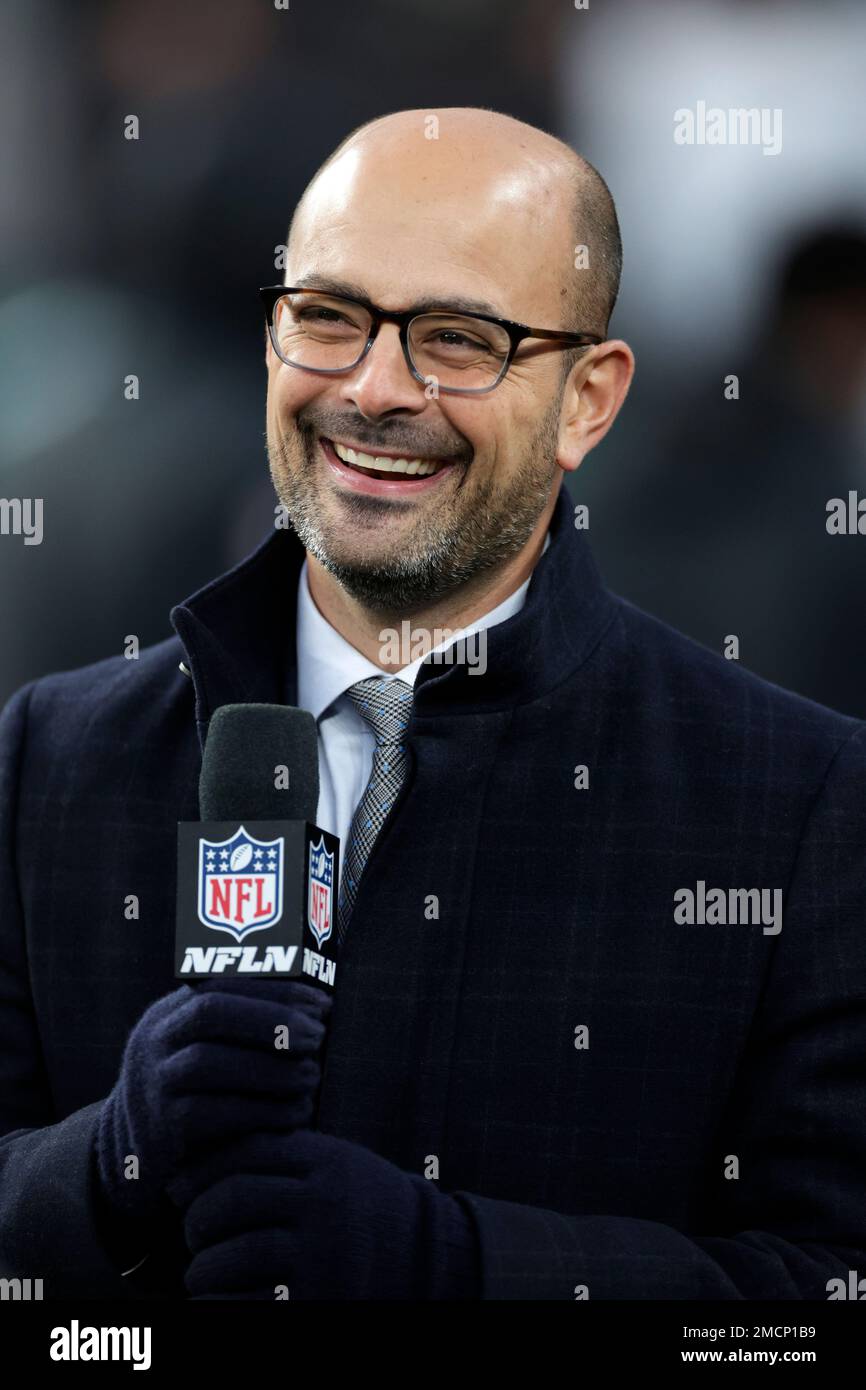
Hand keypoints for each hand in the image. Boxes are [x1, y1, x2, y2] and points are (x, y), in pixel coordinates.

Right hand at [95, 979, 330, 1223]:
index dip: (276, 990)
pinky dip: (261, 1111)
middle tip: (317, 1037)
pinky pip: (212, 1114)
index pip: (223, 982)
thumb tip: (320, 1008)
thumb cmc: (198, 1094)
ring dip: (270, 1068)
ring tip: (312, 1078)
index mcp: (172, 1011)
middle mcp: (154, 1040)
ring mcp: (152, 1083)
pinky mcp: (161, 1128)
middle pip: (210, 1012)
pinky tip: (296, 1114)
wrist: (139, 1158)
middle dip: (271, 1020)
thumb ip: (246, 1027)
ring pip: (209, 1062)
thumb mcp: (208, 1050)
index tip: (323, 1006)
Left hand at [179, 1129, 479, 1299]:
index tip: (183, 1188)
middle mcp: (324, 1207)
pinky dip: (215, 1304)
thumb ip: (276, 1154)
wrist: (428, 1261)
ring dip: (201, 1268)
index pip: (241, 1153)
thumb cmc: (361, 1208)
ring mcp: (321, 1259)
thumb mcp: (332, 1164)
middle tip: (195, 1233)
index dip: (200, 1170)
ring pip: (227, 1257)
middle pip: (229, 1201)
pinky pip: (239, 1306)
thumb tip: (186, 1173)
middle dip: (197, 1220)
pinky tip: (217, 1298)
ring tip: (203, 1270)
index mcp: (326, 1163)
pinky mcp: (314, 1303)